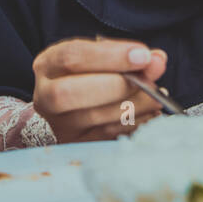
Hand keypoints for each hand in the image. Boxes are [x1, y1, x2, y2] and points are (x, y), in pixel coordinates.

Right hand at [32, 37, 167, 143]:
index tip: (143, 56)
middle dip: (118, 85)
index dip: (111, 56)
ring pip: (95, 119)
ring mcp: (60, 126)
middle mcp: (45, 97)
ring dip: (134, 106)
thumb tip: (157, 60)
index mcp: (48, 65)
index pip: (73, 58)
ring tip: (156, 95)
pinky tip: (151, 111)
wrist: (73, 105)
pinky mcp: (79, 146)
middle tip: (150, 79)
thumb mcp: (100, 56)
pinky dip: (137, 123)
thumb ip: (126, 55)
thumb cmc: (90, 73)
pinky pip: (110, 137)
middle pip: (71, 93)